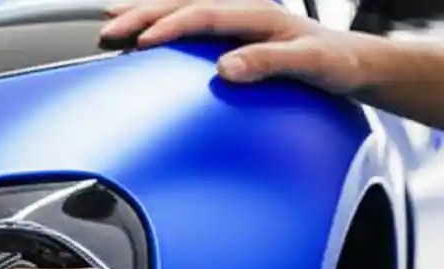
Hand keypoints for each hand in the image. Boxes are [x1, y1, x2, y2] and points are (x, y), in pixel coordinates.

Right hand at [101, 0, 366, 93]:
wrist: (352, 60)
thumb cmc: (335, 63)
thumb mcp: (311, 65)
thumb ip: (269, 64)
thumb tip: (226, 69)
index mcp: (259, 14)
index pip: (205, 13)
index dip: (171, 25)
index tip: (142, 40)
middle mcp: (244, 8)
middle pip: (184, 3)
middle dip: (143, 14)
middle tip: (111, 29)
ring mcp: (236, 16)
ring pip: (180, 5)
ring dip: (144, 11)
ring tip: (112, 18)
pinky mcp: (231, 28)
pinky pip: (187, 15)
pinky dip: (159, 17)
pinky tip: (141, 23)